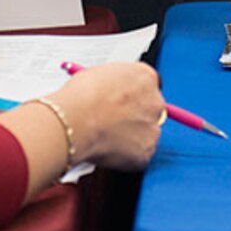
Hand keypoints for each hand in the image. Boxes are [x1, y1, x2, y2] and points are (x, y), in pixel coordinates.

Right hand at [51, 62, 165, 170]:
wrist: (76, 121)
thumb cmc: (82, 97)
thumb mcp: (98, 75)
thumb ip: (113, 83)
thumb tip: (109, 90)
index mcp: (144, 77)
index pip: (148, 86)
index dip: (133, 97)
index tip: (123, 104)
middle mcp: (154, 101)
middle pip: (151, 110)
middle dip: (135, 117)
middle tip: (114, 122)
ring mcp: (152, 127)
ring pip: (146, 133)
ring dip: (131, 137)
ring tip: (106, 136)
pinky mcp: (146, 151)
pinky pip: (140, 154)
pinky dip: (127, 155)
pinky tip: (108, 149)